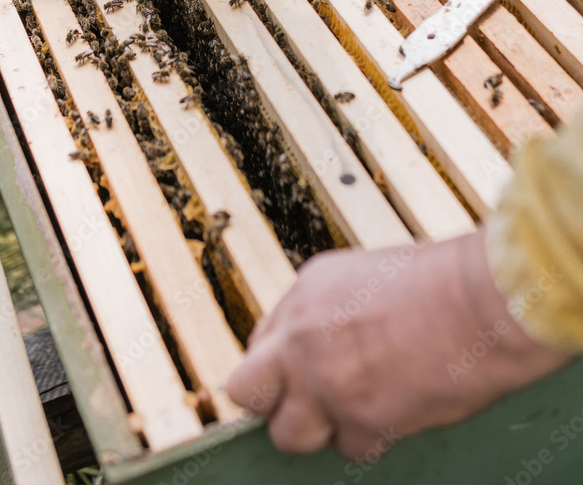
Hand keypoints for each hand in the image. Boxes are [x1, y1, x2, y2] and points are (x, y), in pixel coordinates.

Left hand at [227, 231, 571, 460]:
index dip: (282, 366)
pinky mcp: (357, 418)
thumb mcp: (364, 277)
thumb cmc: (439, 283)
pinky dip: (373, 439)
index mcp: (304, 293)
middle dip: (272, 404)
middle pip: (246, 391)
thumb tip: (316, 346)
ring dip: (320, 430)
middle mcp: (300, 337)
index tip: (300, 377)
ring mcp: (324, 380)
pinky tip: (399, 410)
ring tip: (356, 411)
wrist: (478, 302)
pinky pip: (350, 448)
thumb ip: (327, 312)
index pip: (262, 343)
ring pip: (289, 435)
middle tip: (307, 405)